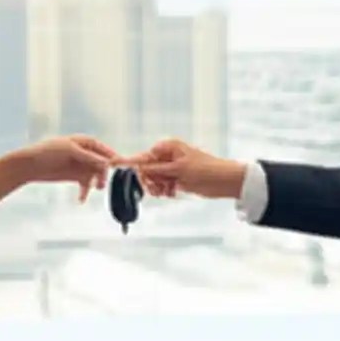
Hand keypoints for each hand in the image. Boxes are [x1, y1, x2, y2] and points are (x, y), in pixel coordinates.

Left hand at [17, 135, 117, 201]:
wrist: (30, 165)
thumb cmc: (47, 152)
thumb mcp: (69, 151)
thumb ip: (87, 156)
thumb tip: (105, 162)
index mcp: (84, 142)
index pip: (102, 148)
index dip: (110, 155)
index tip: (118, 164)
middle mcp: (85, 153)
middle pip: (101, 163)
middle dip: (103, 172)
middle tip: (102, 182)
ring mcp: (80, 165)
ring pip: (95, 175)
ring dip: (96, 182)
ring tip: (95, 189)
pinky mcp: (75, 176)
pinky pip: (85, 185)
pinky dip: (85, 192)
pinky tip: (81, 199)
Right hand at [117, 138, 245, 199]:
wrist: (226, 181)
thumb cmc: (205, 171)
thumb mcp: (178, 170)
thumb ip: (156, 169)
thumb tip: (137, 167)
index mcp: (168, 147)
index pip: (143, 156)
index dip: (131, 163)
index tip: (113, 164)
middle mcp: (168, 156)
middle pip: (146, 169)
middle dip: (149, 180)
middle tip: (156, 189)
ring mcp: (172, 168)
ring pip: (154, 179)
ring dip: (157, 187)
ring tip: (167, 192)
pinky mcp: (177, 179)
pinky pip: (163, 185)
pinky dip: (164, 190)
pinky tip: (172, 193)